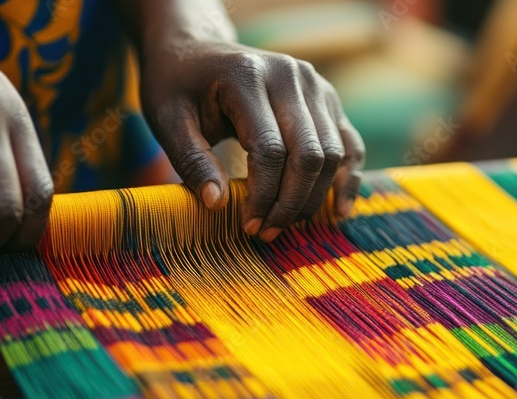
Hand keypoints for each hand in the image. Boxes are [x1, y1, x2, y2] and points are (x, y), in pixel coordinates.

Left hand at [140, 40, 364, 241]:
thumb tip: (218, 204)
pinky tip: (338, 210)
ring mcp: (315, 85)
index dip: (262, 196)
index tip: (247, 225)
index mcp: (248, 76)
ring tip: (285, 224)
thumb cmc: (177, 85)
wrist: (196, 48)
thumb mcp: (168, 120)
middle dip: (291, 202)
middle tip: (267, 232)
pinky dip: (346, 178)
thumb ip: (192, 161)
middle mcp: (290, 75)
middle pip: (308, 154)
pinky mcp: (327, 99)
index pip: (270, 150)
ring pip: (332, 153)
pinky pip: (348, 143)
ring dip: (313, 197)